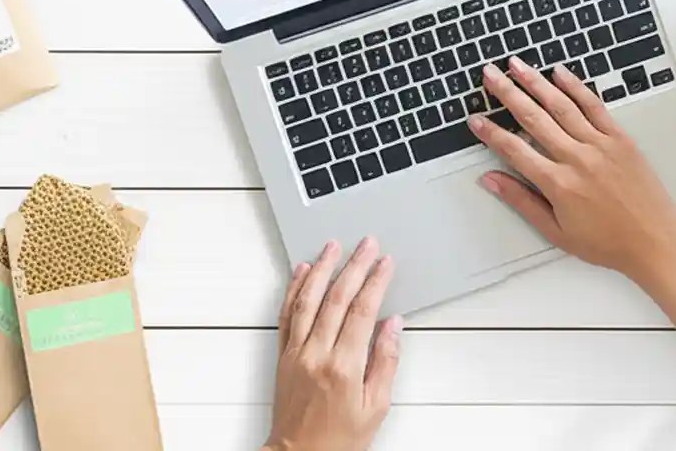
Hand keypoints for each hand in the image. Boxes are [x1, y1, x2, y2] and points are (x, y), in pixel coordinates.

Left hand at [265, 238, 400, 450]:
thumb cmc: (338, 440)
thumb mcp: (375, 407)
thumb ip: (385, 362)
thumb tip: (393, 326)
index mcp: (343, 367)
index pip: (362, 311)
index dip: (375, 282)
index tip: (385, 263)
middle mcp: (316, 354)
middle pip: (336, 298)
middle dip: (354, 266)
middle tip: (367, 244)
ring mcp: (296, 353)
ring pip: (307, 299)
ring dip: (321, 268)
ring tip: (333, 246)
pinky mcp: (283, 356)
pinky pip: (287, 314)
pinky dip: (294, 289)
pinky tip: (301, 272)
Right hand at [468, 59, 675, 284]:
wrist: (655, 242)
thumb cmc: (608, 243)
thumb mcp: (556, 232)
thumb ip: (521, 201)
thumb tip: (491, 180)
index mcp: (558, 184)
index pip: (514, 149)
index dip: (491, 132)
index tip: (476, 119)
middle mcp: (577, 158)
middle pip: (533, 117)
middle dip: (508, 93)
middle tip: (490, 74)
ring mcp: (600, 145)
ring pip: (561, 105)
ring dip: (536, 82)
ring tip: (517, 65)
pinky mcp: (620, 140)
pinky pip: (594, 106)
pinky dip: (576, 87)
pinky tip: (560, 73)